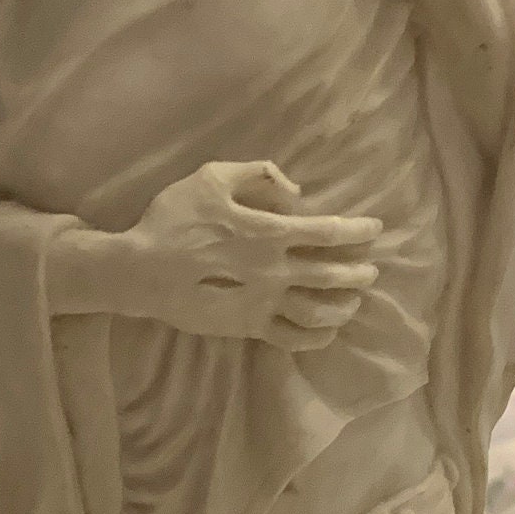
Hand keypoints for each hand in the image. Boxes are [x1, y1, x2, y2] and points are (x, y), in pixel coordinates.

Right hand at [115, 160, 381, 347]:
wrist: (139, 271)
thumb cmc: (173, 219)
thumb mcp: (211, 177)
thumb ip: (258, 175)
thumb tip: (297, 192)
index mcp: (269, 232)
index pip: (329, 232)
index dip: (358, 230)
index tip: (375, 230)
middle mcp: (274, 271)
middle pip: (333, 274)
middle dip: (359, 271)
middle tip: (372, 269)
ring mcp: (262, 303)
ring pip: (319, 311)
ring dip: (344, 305)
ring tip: (353, 300)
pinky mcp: (248, 327)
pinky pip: (292, 338)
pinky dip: (317, 337)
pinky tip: (327, 331)